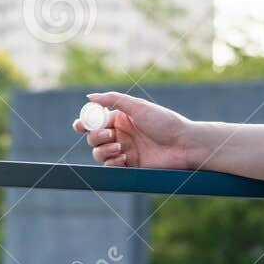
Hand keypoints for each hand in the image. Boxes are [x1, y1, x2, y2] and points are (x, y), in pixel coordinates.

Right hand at [72, 91, 201, 169]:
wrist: (183, 145)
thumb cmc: (164, 122)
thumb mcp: (138, 106)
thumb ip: (113, 100)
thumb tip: (89, 97)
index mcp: (121, 118)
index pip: (95, 120)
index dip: (85, 123)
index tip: (80, 125)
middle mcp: (121, 134)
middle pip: (93, 137)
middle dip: (96, 137)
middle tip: (111, 135)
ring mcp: (124, 150)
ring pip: (98, 152)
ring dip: (103, 150)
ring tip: (119, 147)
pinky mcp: (130, 165)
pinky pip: (110, 166)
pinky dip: (111, 162)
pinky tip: (123, 158)